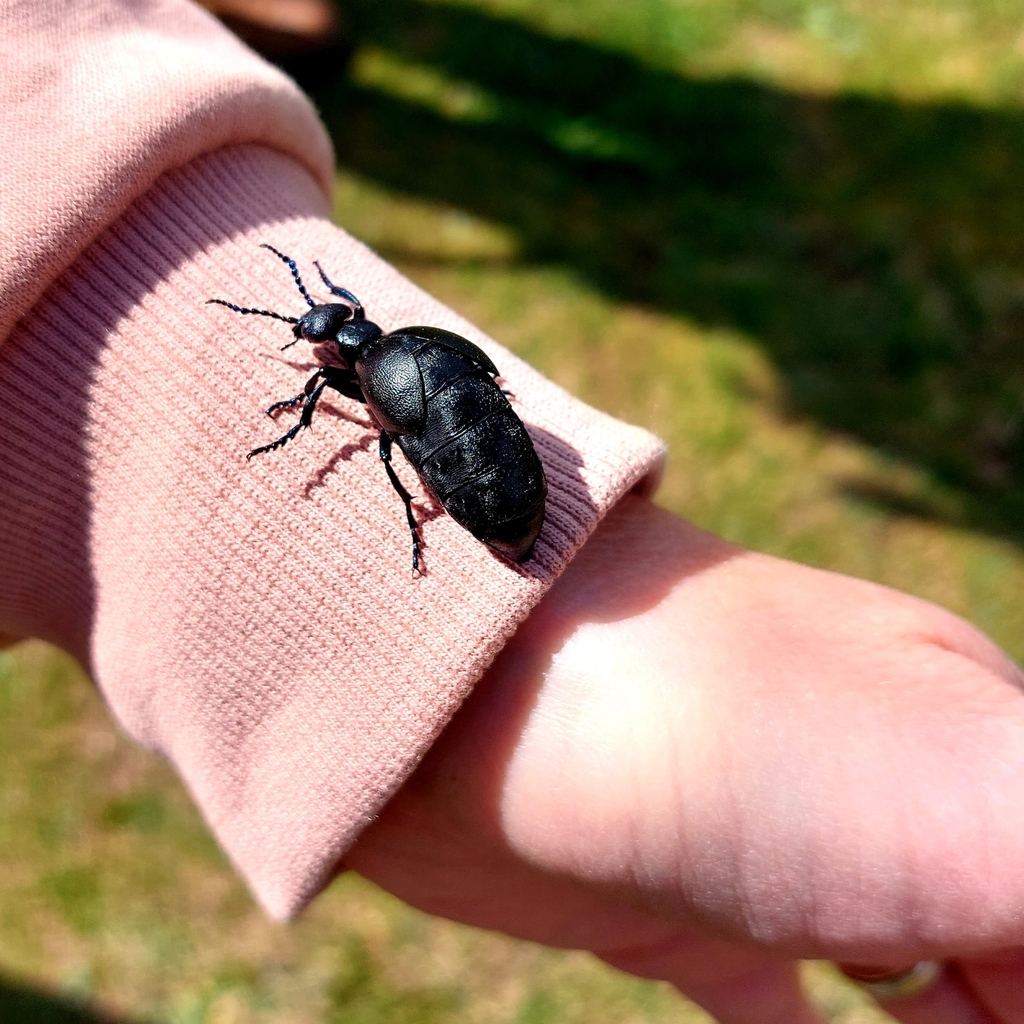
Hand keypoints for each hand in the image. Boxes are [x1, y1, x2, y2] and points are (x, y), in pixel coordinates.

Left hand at [346, 495, 1023, 1023]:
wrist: (471, 700)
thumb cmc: (725, 726)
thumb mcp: (974, 797)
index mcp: (988, 757)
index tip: (989, 992)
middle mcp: (896, 800)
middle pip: (1015, 954)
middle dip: (1005, 1004)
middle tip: (961, 1009)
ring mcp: (789, 860)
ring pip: (931, 1000)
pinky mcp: (686, 916)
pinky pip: (786, 1019)